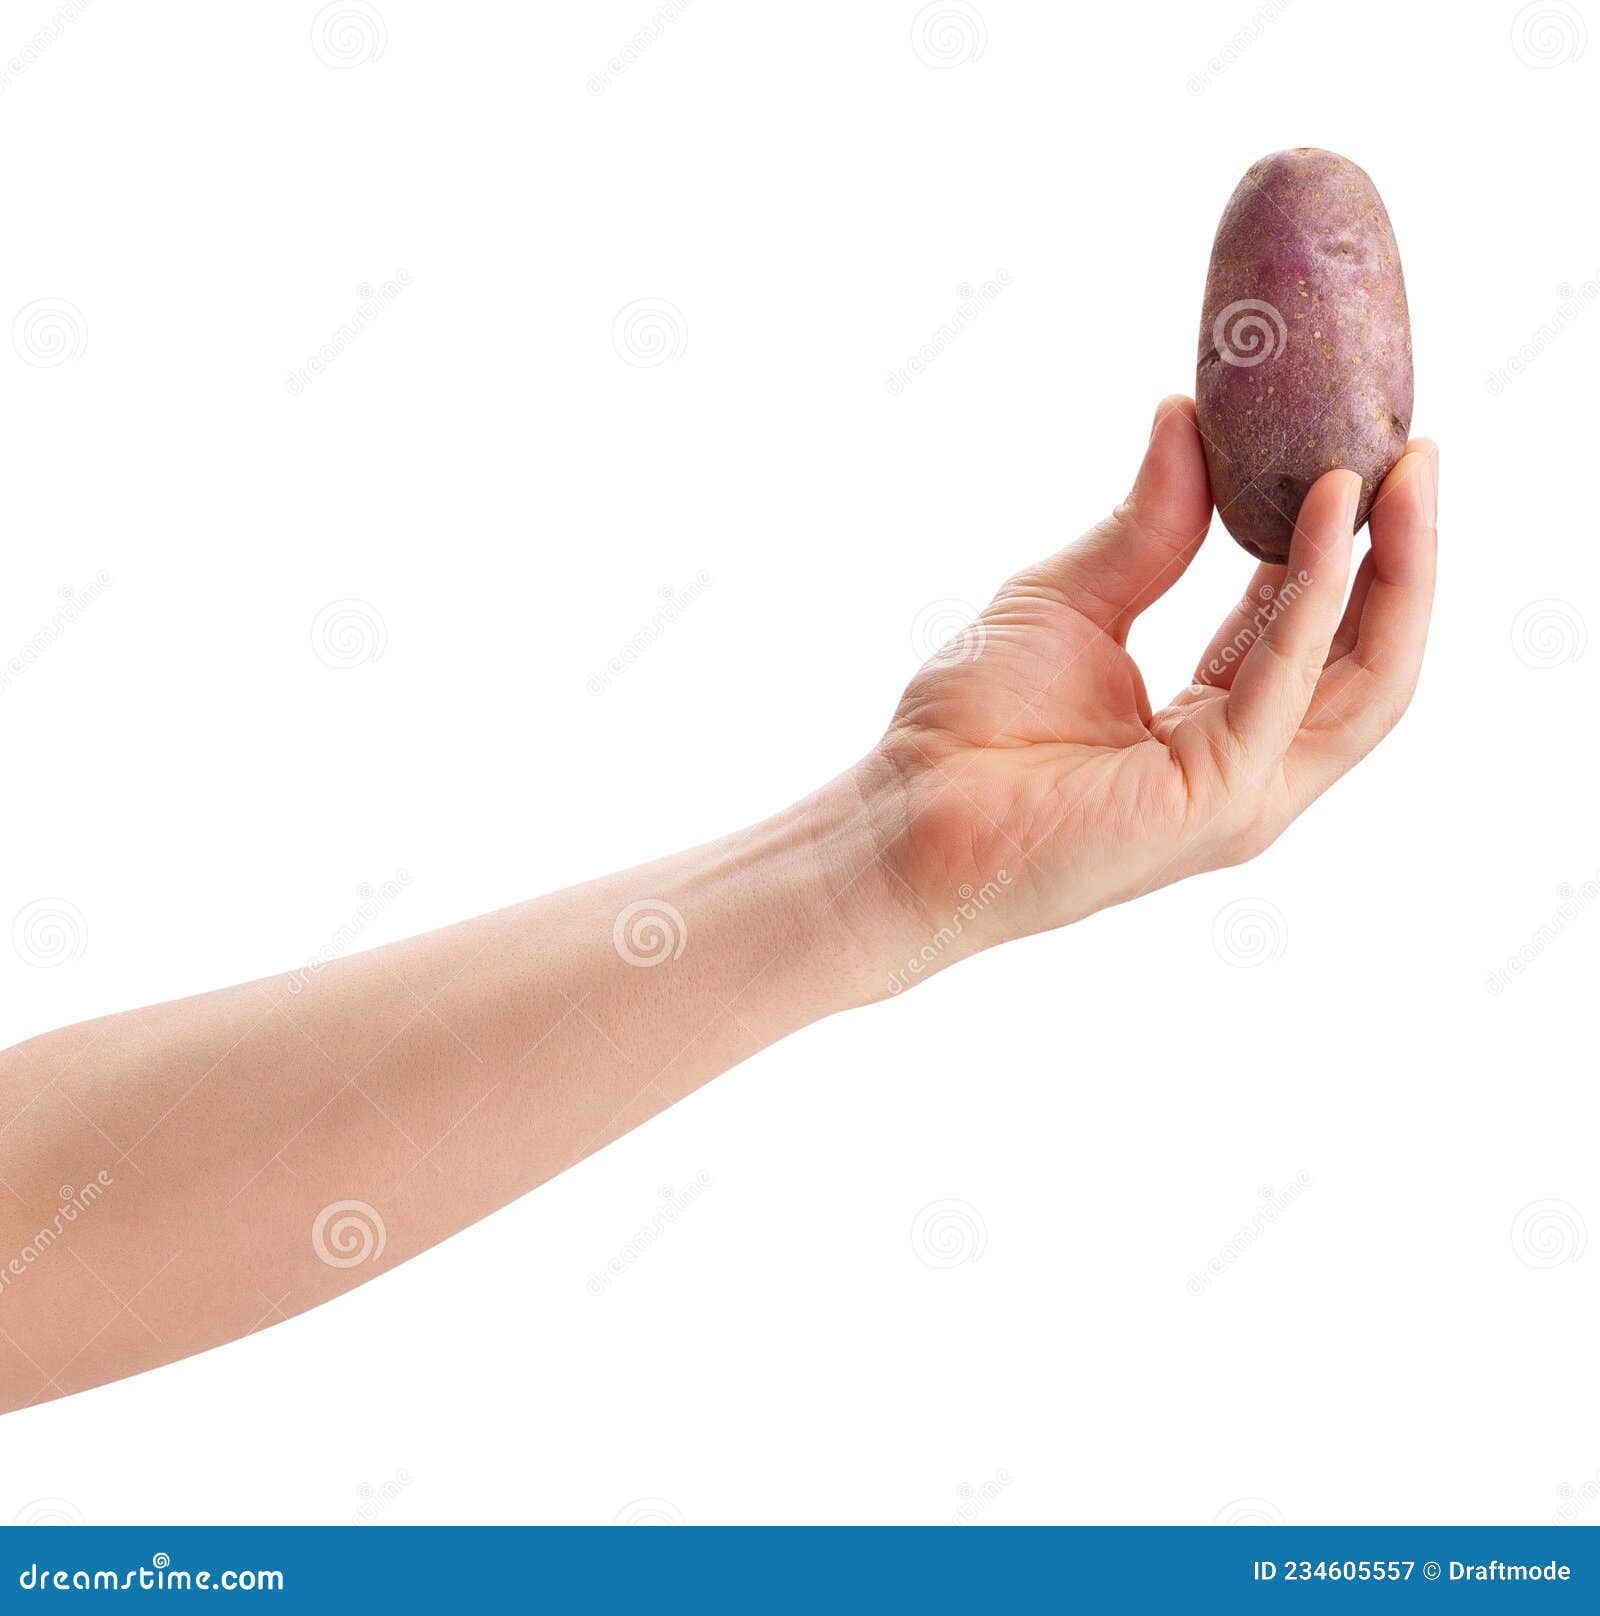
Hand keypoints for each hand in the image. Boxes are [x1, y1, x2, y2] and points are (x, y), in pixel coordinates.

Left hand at [853, 396, 1436, 980]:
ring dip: (1391, 570)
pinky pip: (1285, 685)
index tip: (1370, 455)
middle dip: (1404, 556)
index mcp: (1219, 724)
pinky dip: (1312, 594)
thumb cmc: (973, 725)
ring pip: (1361, 680)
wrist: (907, 813)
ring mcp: (1242, 792)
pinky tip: (1324, 515)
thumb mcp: (1072, 600)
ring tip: (1400, 470)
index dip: (1352, 547)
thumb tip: (1184, 413)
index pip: (1316, 632)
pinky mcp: (1217, 801)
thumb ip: (1146, 527)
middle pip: (1365, 659)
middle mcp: (1248, 763)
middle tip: (1417, 455)